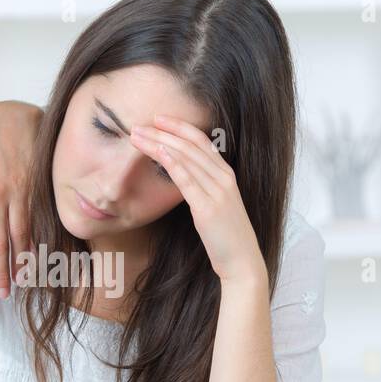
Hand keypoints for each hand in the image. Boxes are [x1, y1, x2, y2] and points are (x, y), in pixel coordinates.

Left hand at [129, 115, 266, 286]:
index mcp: (227, 174)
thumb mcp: (216, 205)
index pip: (202, 141)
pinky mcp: (209, 208)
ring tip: (138, 136)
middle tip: (140, 124)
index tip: (159, 119)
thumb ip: (203, 188)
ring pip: (186, 157)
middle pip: (191, 145)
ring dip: (160, 143)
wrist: (242, 262)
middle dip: (164, 131)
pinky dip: (173, 163)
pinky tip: (158, 152)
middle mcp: (224, 178)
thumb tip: (182, 176)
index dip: (180, 127)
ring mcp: (218, 192)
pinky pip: (188, 180)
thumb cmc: (225, 237)